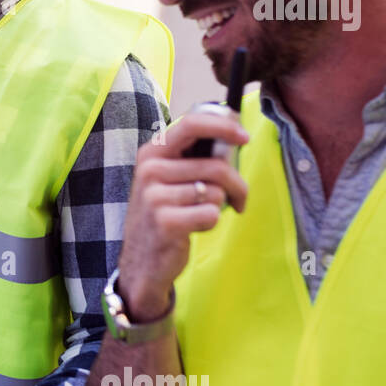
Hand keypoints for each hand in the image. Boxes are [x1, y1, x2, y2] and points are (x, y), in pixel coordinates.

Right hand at [117, 110, 249, 320]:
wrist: (140, 260)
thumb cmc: (163, 214)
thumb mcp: (166, 178)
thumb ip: (192, 157)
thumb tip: (235, 135)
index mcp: (151, 153)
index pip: (191, 125)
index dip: (223, 127)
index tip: (244, 137)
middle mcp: (149, 171)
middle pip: (215, 166)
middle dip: (237, 184)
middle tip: (238, 197)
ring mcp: (155, 197)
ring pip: (215, 192)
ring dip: (220, 206)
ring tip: (204, 215)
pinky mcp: (166, 222)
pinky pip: (211, 214)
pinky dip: (211, 223)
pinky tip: (193, 228)